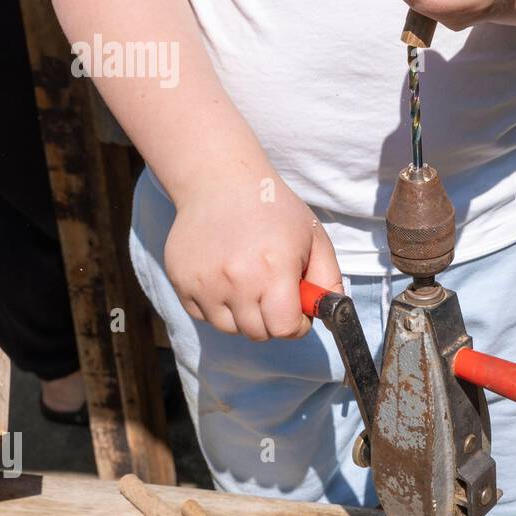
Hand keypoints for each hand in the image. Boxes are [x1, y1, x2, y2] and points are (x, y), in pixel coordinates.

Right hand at [163, 174, 342, 340]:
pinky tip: (225, 277)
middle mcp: (236, 280)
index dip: (296, 324)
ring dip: (244, 315)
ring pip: (230, 328)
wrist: (220, 182)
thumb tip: (333, 315)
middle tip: (274, 292)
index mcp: (273, 269)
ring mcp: (205, 283)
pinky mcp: (181, 282)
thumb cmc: (274, 209)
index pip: (284, 329)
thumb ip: (329, 281)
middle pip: (258, 333)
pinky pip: (204, 316)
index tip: (296, 310)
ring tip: (249, 281)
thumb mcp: (315, 238)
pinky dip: (217, 306)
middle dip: (272, 319)